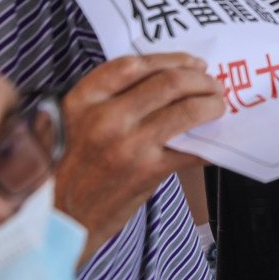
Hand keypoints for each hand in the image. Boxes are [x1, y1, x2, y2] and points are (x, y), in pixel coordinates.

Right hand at [57, 53, 225, 257]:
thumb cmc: (69, 170)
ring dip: (211, 104)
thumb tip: (162, 81)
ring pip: (186, 109)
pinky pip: (190, 150)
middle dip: (200, 79)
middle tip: (212, 84)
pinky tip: (212, 142)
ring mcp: (127, 145)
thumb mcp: (73, 124)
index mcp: (84, 101)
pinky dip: (208, 144)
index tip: (191, 62)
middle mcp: (105, 118)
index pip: (135, 65)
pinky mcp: (146, 172)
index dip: (171, 59)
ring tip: (217, 106)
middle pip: (168, 82)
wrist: (60, 220)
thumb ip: (108, 100)